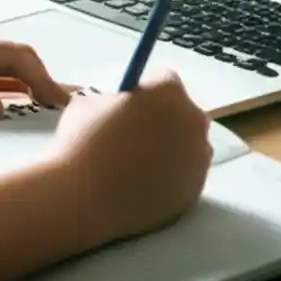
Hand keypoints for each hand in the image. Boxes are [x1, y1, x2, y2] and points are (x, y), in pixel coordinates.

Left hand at [0, 29, 69, 121]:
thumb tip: (2, 107)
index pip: (13, 55)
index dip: (42, 76)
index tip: (59, 100)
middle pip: (17, 60)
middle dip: (45, 80)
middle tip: (69, 108)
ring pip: (8, 71)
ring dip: (32, 87)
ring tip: (56, 108)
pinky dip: (14, 93)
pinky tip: (28, 106)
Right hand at [51, 71, 211, 242]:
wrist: (83, 201)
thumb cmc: (82, 145)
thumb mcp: (85, 105)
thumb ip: (109, 99)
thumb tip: (112, 105)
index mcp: (168, 90)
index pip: (164, 79)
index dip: (145, 90)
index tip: (129, 104)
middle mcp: (192, 119)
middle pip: (181, 111)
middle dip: (161, 118)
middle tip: (133, 135)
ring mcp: (198, 157)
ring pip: (188, 144)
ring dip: (169, 148)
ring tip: (136, 165)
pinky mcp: (195, 188)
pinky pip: (186, 175)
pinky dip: (170, 177)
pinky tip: (143, 185)